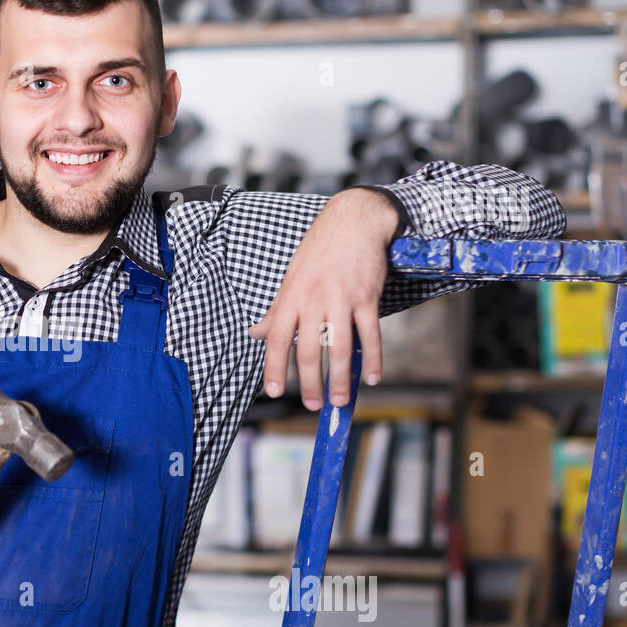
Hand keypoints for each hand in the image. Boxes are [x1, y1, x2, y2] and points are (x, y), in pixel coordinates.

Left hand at [246, 188, 399, 410]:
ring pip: (339, 347)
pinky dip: (372, 358)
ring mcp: (341, 299)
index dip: (274, 368)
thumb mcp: (291, 279)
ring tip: (340, 399)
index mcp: (290, 298)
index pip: (275, 339)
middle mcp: (313, 300)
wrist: (352, 221)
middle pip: (307, 350)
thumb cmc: (319, 252)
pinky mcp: (366, 297)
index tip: (273, 391)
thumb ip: (276, 310)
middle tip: (314, 405)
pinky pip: (370, 334)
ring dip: (340, 378)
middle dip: (310, 382)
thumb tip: (254, 332)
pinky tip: (372, 377)